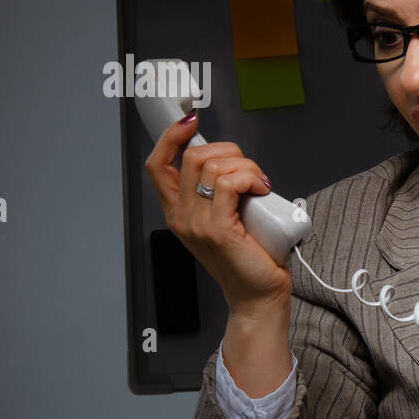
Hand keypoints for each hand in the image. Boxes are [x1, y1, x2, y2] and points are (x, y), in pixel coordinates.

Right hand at [143, 114, 290, 316]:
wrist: (258, 296)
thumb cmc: (250, 258)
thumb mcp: (229, 218)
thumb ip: (221, 193)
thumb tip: (234, 163)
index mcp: (179, 212)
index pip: (158, 164)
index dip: (171, 137)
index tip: (191, 121)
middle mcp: (182, 217)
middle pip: (192, 157)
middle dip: (230, 152)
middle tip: (251, 172)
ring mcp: (196, 223)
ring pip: (213, 166)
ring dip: (246, 167)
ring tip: (260, 185)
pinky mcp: (217, 229)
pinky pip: (227, 183)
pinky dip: (249, 177)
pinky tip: (260, 189)